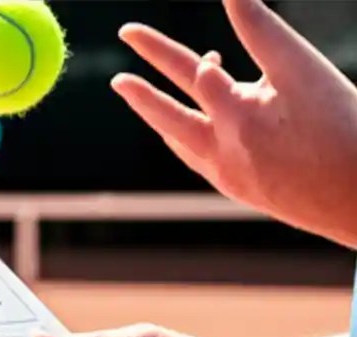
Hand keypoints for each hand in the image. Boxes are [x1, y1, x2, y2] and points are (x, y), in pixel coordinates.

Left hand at [111, 0, 356, 246]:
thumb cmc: (341, 124)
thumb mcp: (301, 69)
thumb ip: (261, 31)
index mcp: (235, 116)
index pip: (192, 73)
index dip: (160, 50)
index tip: (131, 33)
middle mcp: (221, 150)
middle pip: (168, 117)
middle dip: (140, 94)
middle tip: (117, 80)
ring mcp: (226, 175)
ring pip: (181, 143)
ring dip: (164, 116)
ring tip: (149, 98)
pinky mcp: (237, 190)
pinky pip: (199, 161)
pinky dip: (189, 138)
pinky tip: (195, 129)